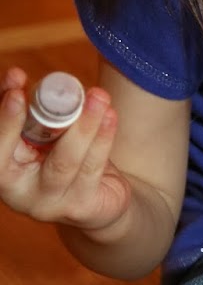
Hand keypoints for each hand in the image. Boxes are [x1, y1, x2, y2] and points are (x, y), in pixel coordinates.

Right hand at [0, 65, 132, 233]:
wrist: (98, 200)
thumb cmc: (59, 158)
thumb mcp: (39, 136)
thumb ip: (27, 110)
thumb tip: (16, 76)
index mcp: (2, 171)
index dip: (4, 119)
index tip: (16, 89)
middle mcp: (19, 193)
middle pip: (28, 156)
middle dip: (45, 119)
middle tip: (61, 92)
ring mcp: (50, 204)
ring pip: (65, 162)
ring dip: (84, 125)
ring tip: (98, 96)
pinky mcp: (82, 208)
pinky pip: (92, 169)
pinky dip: (103, 138)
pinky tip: (110, 116)